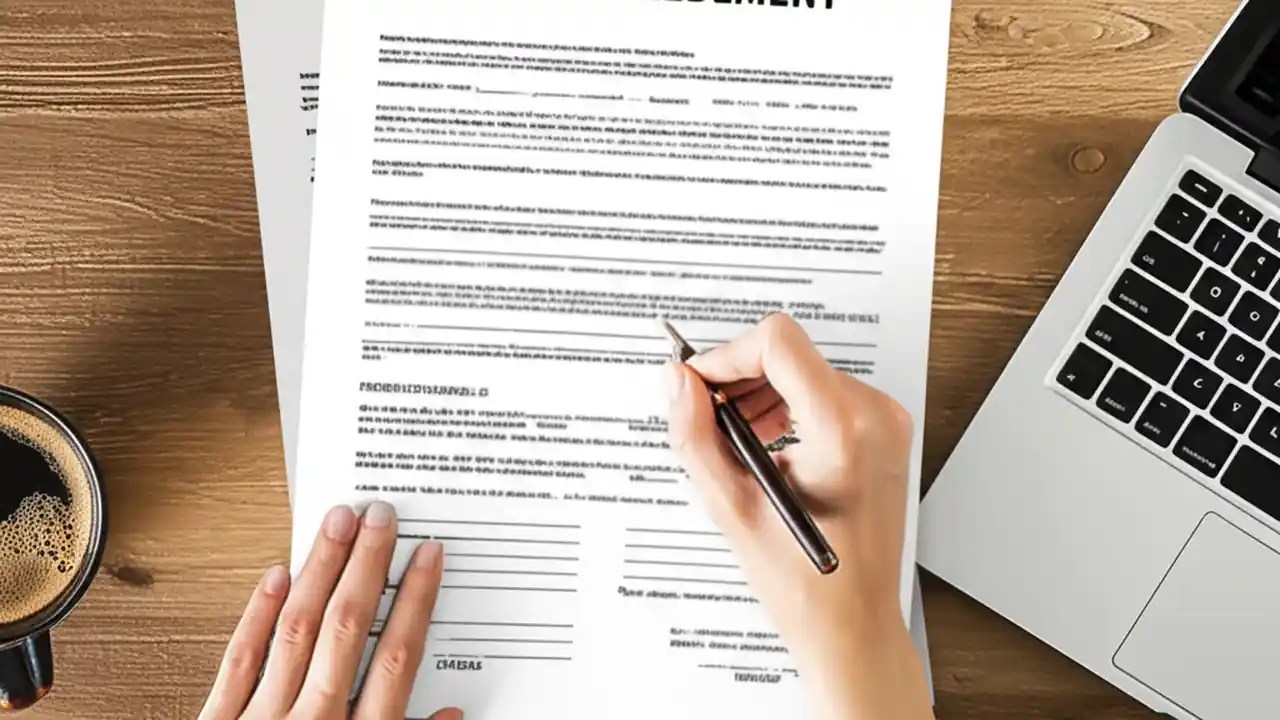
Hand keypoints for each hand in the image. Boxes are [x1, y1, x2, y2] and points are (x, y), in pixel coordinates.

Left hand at [198, 503, 461, 719]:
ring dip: (319, 570)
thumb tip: (451, 717)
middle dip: (367, 565)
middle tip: (380, 515)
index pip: (396, 657)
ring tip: (335, 523)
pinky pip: (239, 661)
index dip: (416, 600)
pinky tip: (275, 574)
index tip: (428, 556)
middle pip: (346, 628)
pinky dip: (258, 614)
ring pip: (295, 629)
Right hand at [664, 314, 932, 719]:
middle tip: (706, 418)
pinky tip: (766, 446)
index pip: (777, 343)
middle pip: (789, 355)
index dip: (726, 356)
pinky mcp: (884, 432)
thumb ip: (696, 435)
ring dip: (760, 395)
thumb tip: (679, 383)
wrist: (853, 625)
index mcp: (841, 431)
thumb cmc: (806, 585)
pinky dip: (787, 409)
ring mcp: (885, 423)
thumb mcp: (731, 506)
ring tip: (737, 440)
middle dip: (738, 380)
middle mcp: (874, 416)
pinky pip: (825, 394)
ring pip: (804, 371)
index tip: (697, 382)